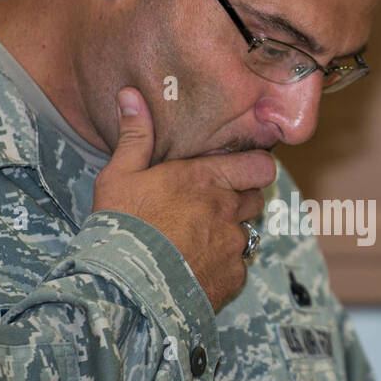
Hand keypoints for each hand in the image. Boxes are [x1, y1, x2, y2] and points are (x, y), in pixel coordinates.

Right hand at [92, 87, 275, 312]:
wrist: (125, 286)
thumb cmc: (121, 225)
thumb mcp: (119, 175)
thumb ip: (135, 136)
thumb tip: (131, 94)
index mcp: (206, 179)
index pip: (261, 167)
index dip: (254, 170)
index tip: (239, 173)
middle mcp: (228, 210)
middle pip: (255, 200)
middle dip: (239, 202)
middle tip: (207, 209)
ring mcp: (233, 246)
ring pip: (244, 236)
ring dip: (227, 237)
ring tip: (194, 244)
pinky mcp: (232, 278)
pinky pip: (235, 269)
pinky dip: (220, 269)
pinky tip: (192, 271)